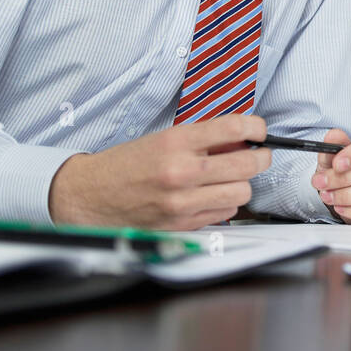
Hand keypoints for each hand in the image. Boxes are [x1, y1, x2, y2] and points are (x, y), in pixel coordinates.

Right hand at [48, 115, 270, 229]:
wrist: (89, 196)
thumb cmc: (126, 164)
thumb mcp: (162, 139)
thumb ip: (201, 139)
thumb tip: (241, 140)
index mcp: (176, 141)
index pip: (233, 128)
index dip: (256, 127)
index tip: (260, 129)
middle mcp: (182, 170)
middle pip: (247, 164)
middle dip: (260, 157)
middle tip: (258, 155)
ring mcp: (183, 200)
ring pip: (243, 192)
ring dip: (242, 184)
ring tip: (231, 178)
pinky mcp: (183, 223)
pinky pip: (225, 213)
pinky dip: (226, 204)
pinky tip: (212, 196)